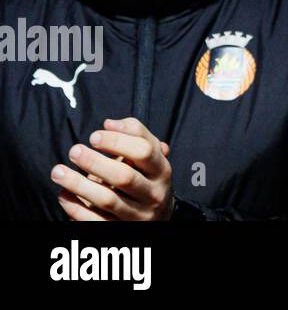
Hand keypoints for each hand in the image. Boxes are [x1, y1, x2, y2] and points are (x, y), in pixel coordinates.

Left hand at [52, 117, 174, 220]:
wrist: (159, 217)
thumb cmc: (147, 178)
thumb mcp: (149, 156)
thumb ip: (134, 134)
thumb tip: (109, 124)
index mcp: (162, 171)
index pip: (144, 152)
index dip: (118, 142)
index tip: (94, 135)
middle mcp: (153, 194)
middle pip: (124, 176)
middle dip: (96, 162)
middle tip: (74, 151)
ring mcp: (138, 215)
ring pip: (107, 200)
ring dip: (78, 184)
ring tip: (58, 171)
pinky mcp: (120, 231)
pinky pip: (95, 222)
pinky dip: (76, 208)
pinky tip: (63, 194)